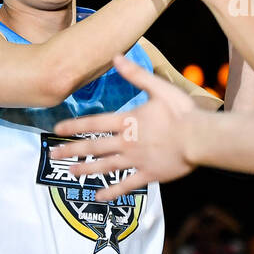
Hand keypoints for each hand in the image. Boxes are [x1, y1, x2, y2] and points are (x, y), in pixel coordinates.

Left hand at [52, 53, 203, 200]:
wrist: (200, 138)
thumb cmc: (182, 112)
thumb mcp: (159, 88)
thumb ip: (136, 74)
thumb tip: (116, 57)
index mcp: (128, 121)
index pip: (94, 124)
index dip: (75, 126)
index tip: (58, 129)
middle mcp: (127, 142)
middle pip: (94, 147)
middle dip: (72, 150)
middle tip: (54, 154)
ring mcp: (136, 161)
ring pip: (105, 167)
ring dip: (86, 169)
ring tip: (71, 172)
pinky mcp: (148, 175)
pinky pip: (125, 185)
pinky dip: (111, 191)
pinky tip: (99, 196)